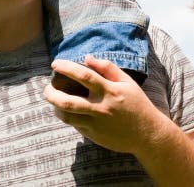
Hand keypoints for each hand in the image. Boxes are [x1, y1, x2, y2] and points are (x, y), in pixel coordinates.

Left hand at [43, 56, 168, 154]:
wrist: (146, 133)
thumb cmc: (136, 103)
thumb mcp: (127, 82)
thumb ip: (107, 68)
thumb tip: (87, 58)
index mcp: (110, 91)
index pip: (84, 75)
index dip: (67, 68)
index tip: (55, 64)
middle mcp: (101, 107)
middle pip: (68, 101)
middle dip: (51, 93)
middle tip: (46, 87)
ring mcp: (96, 123)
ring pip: (67, 116)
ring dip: (55, 107)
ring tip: (53, 99)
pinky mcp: (93, 135)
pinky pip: (75, 125)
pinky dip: (67, 116)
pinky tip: (67, 110)